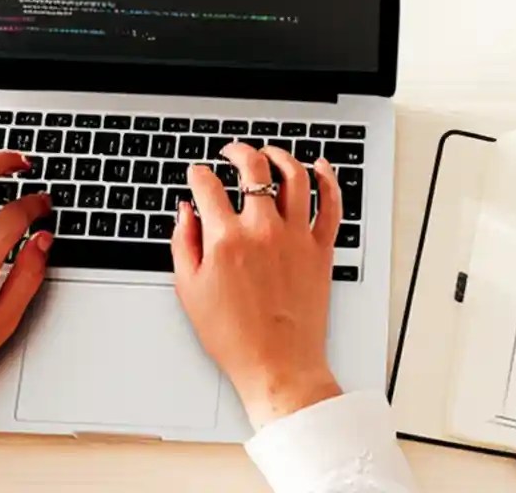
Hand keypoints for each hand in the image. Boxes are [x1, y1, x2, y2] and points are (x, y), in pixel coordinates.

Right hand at [171, 143, 342, 427]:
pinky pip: (331, 204)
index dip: (198, 174)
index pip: (208, 186)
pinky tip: (321, 166)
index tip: (197, 175)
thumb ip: (184, 243)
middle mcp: (263, 230)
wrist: (277, 364)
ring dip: (280, 156)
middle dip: (237, 151)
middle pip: (253, 168)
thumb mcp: (190, 290)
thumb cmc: (234, 336)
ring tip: (270, 153)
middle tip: (231, 151)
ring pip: (295, 176)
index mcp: (226, 240)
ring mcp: (296, 237)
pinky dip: (329, 180)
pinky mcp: (321, 249)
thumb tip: (185, 211)